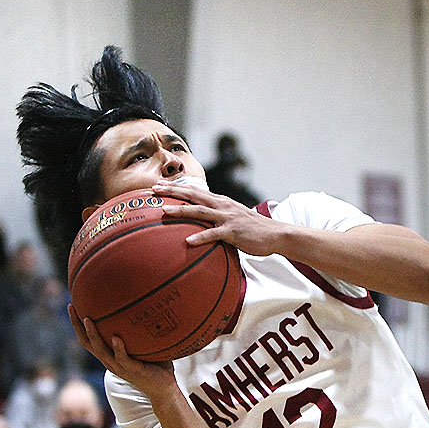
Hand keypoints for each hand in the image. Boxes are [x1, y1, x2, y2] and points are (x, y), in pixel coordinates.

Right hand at [68, 305, 178, 400]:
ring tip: (87, 319)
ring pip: (101, 350)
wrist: (164, 389)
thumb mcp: (144, 344)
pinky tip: (116, 337)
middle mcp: (110, 361)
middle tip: (72, 307)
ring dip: (93, 334)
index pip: (88, 339)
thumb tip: (146, 302)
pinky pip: (122, 358)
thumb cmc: (156, 364)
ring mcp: (119, 366)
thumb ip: (140, 328)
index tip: (72, 305)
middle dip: (77, 325)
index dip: (77, 324)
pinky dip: (118, 348)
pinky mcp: (132, 370)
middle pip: (86, 342)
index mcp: (109, 355)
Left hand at [153, 180, 280, 256]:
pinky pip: (213, 234)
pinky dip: (200, 237)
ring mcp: (227, 218)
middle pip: (193, 195)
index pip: (194, 191)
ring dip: (181, 210)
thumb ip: (217, 218)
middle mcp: (222, 205)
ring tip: (164, 212)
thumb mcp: (233, 218)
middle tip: (153, 190)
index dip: (175, 188)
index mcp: (220, 201)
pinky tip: (188, 242)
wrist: (275, 234)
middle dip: (172, 192)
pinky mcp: (233, 232)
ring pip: (200, 211)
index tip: (158, 186)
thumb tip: (201, 224)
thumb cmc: (253, 229)